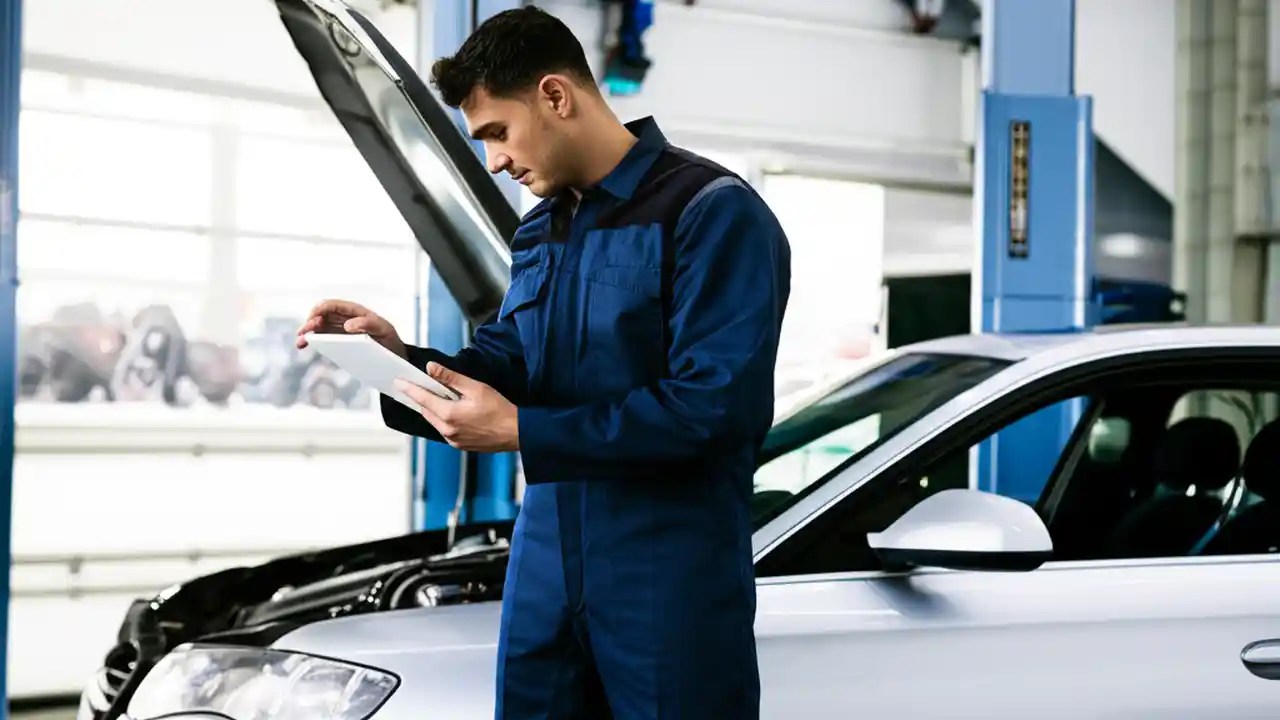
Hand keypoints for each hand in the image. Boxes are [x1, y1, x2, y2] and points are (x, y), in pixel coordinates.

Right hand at [296, 299, 405, 358]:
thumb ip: (368, 324)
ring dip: (307, 332)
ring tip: (300, 341)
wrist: (393, 354)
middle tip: (306, 332)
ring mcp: (338, 329)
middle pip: (321, 315)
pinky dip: (310, 340)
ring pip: (317, 326)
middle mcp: (343, 318)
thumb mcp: (383, 329)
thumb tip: (347, 325)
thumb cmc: (389, 338)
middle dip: (310, 322)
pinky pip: (320, 337)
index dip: (320, 309)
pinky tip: (303, 345)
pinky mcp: (336, 341)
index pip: (332, 304)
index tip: (314, 319)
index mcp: (354, 311)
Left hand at [395, 362, 518, 452]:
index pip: (422, 399)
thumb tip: (432, 369)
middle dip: (422, 398)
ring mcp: (452, 440)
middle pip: (426, 411)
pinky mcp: (459, 445)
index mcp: (449, 414)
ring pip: (434, 421)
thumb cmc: (500, 410)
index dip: (410, 389)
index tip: (400, 382)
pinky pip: (444, 430)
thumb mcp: (475, 388)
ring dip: (433, 409)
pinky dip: (443, 420)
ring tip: (441, 398)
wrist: (516, 432)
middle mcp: (447, 430)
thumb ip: (451, 378)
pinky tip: (453, 412)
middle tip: (420, 386)